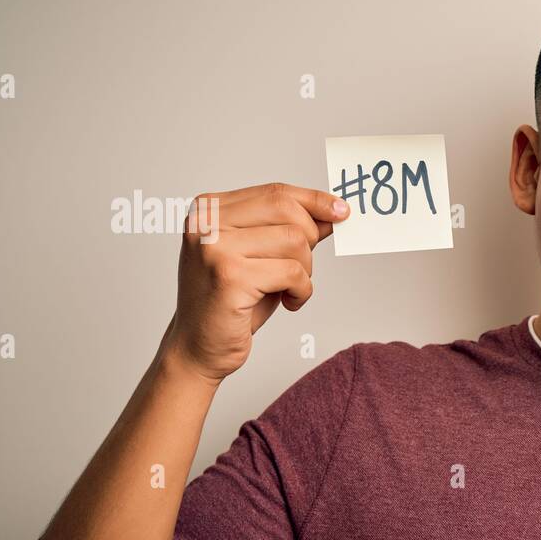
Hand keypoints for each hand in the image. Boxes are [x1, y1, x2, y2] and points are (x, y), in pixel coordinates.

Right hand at [161, 182, 349, 383]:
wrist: (199, 346)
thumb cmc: (233, 302)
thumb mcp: (264, 257)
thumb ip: (291, 230)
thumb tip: (333, 211)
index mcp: (209, 209)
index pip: (274, 193)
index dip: (314, 200)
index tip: (341, 210)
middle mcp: (206, 222)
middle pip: (286, 210)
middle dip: (309, 239)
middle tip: (301, 268)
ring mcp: (214, 247)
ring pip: (294, 240)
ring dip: (305, 270)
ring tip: (288, 289)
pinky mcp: (230, 276)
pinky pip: (292, 272)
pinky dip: (302, 291)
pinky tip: (288, 302)